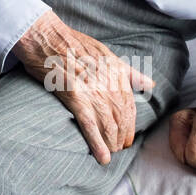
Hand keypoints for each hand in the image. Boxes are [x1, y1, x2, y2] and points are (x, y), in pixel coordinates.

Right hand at [13, 10, 155, 165]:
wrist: (46, 36)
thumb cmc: (72, 43)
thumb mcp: (105, 53)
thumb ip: (128, 72)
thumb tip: (149, 84)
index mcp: (117, 73)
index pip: (129, 107)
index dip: (130, 125)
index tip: (127, 136)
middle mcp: (109, 84)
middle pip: (121, 119)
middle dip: (121, 136)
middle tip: (118, 147)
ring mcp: (92, 91)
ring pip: (108, 125)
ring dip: (111, 143)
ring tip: (110, 153)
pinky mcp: (75, 97)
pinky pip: (90, 125)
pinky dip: (97, 143)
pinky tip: (103, 158)